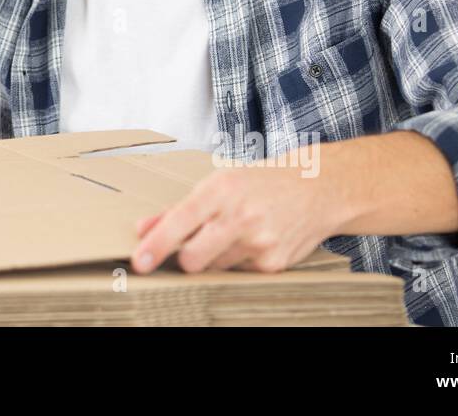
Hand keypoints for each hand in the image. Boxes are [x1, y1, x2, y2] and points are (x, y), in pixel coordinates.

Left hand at [131, 160, 347, 273]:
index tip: (140, 262)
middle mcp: (240, 216)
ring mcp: (259, 242)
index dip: (156, 245)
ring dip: (214, 257)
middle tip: (190, 247)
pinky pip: (238, 274)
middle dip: (184, 258)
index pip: (180, 222)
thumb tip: (142, 229)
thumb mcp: (218, 184)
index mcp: (221, 190)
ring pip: (214, 267)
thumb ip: (178, 210)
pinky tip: (253, 241)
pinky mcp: (274, 264)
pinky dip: (238, 262)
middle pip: (192, 258)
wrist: (317, 188)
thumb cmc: (261, 183)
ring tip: (233, 234)